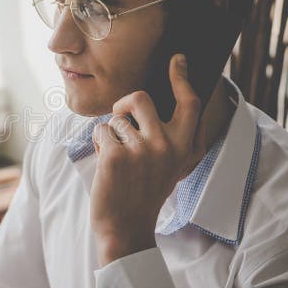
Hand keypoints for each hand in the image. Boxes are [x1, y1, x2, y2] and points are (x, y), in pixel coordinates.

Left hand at [90, 53, 206, 265]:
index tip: (177, 59)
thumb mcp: (169, 167)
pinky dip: (98, 144)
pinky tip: (107, 166)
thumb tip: (158, 105)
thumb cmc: (143, 193)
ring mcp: (142, 150)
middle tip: (121, 121)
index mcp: (184, 148)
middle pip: (140, 98)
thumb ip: (169, 139)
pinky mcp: (117, 156)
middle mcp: (167, 146)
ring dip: (110, 134)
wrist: (126, 228)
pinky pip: (100, 131)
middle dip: (124, 105)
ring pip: (115, 118)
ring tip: (117, 159)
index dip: (182, 78)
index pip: (189, 104)